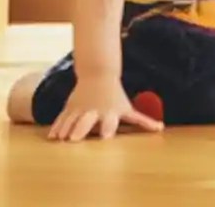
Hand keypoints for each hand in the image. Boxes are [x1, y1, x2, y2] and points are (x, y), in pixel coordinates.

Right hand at [48, 76, 162, 141]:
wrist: (99, 74)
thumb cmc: (116, 96)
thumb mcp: (128, 108)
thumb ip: (143, 121)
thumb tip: (161, 128)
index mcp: (110, 112)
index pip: (109, 121)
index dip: (107, 128)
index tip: (105, 137)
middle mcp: (94, 111)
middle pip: (86, 121)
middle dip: (80, 129)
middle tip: (74, 140)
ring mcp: (81, 108)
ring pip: (71, 120)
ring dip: (66, 130)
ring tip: (60, 140)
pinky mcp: (70, 107)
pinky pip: (62, 118)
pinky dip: (57, 127)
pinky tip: (52, 138)